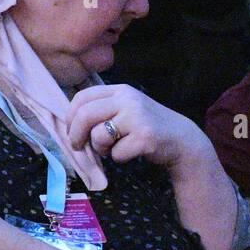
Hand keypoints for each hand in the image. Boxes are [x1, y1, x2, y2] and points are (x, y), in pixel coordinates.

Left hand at [64, 83, 205, 169]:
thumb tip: (70, 125)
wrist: (180, 139)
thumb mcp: (125, 109)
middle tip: (78, 146)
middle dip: (76, 134)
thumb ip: (102, 111)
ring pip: (99, 136)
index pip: (83, 97)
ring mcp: (136, 117)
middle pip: (85, 115)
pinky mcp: (144, 136)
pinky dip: (119, 158)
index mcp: (120, 91)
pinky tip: (131, 152)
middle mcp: (127, 100)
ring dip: (101, 149)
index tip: (71, 130)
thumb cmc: (146, 126)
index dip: (70, 116)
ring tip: (113, 148)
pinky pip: (116, 153)